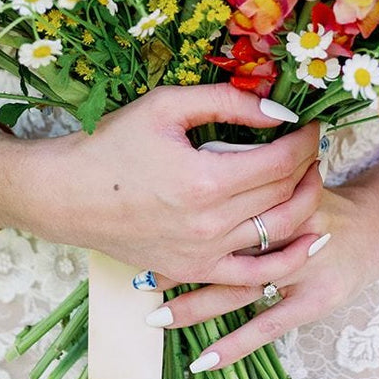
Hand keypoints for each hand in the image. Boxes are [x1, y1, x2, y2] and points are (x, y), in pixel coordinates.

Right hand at [14, 83, 321, 284]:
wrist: (67, 197)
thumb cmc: (112, 144)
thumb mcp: (166, 106)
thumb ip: (226, 102)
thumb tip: (278, 110)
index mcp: (205, 179)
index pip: (280, 160)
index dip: (305, 140)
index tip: (311, 123)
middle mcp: (210, 223)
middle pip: (284, 194)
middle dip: (307, 166)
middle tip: (310, 145)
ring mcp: (204, 253)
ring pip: (279, 233)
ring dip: (306, 204)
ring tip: (311, 179)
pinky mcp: (196, 270)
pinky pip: (255, 276)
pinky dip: (288, 260)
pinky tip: (310, 240)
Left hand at [141, 185, 378, 370]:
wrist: (376, 225)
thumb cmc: (320, 196)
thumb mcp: (290, 169)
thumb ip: (253, 166)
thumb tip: (203, 151)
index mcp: (283, 189)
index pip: (232, 199)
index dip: (189, 211)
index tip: (150, 220)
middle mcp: (292, 228)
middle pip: (229, 247)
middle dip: (182, 262)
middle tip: (141, 275)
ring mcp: (304, 268)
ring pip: (240, 289)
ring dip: (196, 304)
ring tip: (155, 316)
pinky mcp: (315, 300)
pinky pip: (269, 326)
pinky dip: (235, 344)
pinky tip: (203, 360)